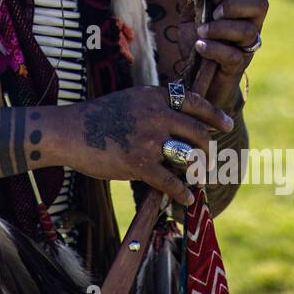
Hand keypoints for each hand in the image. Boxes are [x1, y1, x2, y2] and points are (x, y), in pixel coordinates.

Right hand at [63, 85, 234, 205]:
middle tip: (209, 161)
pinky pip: (171, 181)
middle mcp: (155, 115)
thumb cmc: (96, 118)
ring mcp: (148, 140)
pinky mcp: (139, 164)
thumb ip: (154, 107)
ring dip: (197, 170)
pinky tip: (186, 197)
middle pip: (198, 132)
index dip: (214, 115)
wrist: (68, 131)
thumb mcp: (129, 100)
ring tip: (199, 178)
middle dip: (207, 149)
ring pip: (188, 156)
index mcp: (153, 96)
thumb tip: (180, 123)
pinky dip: (182, 192)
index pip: (194, 102)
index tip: (225, 125)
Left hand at [179, 0, 268, 108]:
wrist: (199, 80)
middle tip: (213, 13)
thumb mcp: (190, 17)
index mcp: (235, 5)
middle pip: (259, 4)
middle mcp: (247, 22)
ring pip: (247, 32)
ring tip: (200, 32)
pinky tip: (200, 47)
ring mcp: (245, 45)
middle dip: (234, 5)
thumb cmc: (199, 42)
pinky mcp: (238, 65)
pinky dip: (215, 49)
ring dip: (221, 29)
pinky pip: (234, 56)